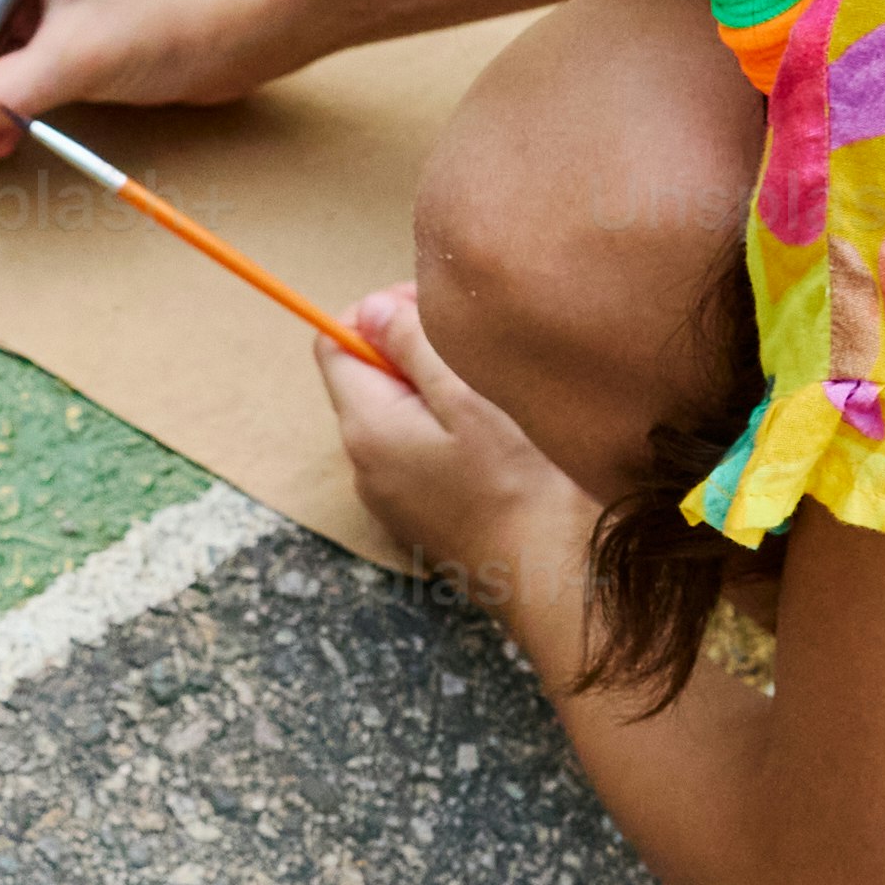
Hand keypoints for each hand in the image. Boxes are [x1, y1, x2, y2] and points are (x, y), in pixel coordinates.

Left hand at [324, 285, 593, 666]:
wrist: (549, 574)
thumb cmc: (518, 484)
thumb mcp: (466, 398)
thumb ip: (411, 348)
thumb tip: (370, 310)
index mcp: (366, 427)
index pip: (334, 344)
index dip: (377, 315)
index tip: (433, 310)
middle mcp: (363, 464)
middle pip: (364, 379)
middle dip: (407, 351)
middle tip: (471, 346)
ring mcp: (388, 494)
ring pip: (391, 415)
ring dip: (428, 390)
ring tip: (486, 390)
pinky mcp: (418, 513)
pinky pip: (413, 451)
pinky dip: (440, 429)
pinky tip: (489, 436)